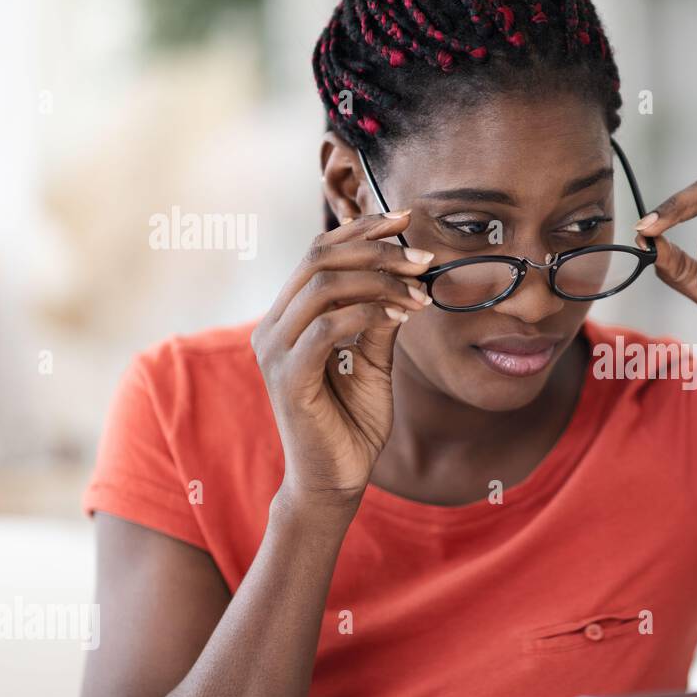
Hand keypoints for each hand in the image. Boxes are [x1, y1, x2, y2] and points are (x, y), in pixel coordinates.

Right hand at [251, 211, 433, 501]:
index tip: (406, 219)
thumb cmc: (352, 420)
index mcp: (290, 315)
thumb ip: (380, 317)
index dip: (361, 229)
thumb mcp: (374, 359)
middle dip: (376, 249)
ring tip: (419, 292)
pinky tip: (400, 317)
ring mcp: (276, 350)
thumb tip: (406, 275)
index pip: (319, 253)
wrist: (336, 478)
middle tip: (422, 258)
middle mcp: (274, 325)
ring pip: (322, 287)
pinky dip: (367, 314)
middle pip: (318, 259)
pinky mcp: (288, 377)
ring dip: (378, 281)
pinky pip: (327, 328)